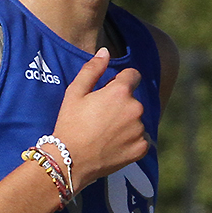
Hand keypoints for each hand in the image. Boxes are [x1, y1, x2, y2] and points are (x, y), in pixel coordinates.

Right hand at [51, 49, 150, 187]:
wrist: (70, 160)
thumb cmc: (70, 124)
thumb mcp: (75, 93)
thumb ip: (92, 69)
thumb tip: (105, 51)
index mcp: (120, 91)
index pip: (132, 75)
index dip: (120, 82)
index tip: (107, 94)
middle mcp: (135, 108)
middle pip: (133, 100)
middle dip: (121, 105)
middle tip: (100, 118)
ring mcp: (140, 130)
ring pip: (137, 120)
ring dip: (126, 123)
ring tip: (105, 133)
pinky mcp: (141, 148)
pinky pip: (141, 139)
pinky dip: (131, 141)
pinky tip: (113, 145)